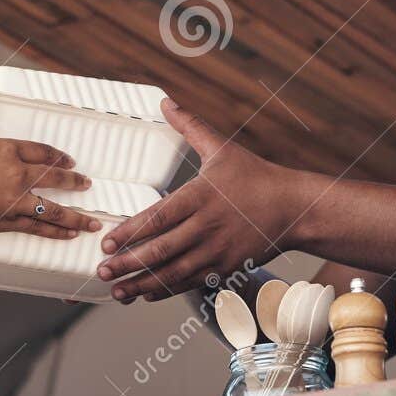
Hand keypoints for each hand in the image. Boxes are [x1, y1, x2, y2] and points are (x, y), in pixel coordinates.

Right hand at [0, 76, 100, 238]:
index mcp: (6, 150)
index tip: (70, 161)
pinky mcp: (6, 220)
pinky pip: (37, 227)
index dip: (58, 157)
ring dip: (75, 216)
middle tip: (87, 184)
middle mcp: (16, 175)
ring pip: (52, 208)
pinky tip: (68, 234)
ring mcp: (13, 200)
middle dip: (74, 181)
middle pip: (54, 178)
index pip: (41, 152)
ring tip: (91, 222)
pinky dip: (55, 231)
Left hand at [96, 99, 294, 300]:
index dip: (130, 232)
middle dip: (127, 264)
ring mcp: (216, 250)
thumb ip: (190, 126)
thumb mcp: (222, 148)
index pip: (157, 218)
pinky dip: (166, 290)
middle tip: (101, 270)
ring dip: (141, 283)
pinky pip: (190, 282)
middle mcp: (206, 226)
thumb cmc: (256, 176)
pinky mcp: (225, 267)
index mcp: (200, 196)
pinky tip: (145, 294)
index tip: (107, 242)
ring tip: (116, 291)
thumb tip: (166, 101)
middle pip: (160, 250)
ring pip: (173, 273)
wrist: (294, 208)